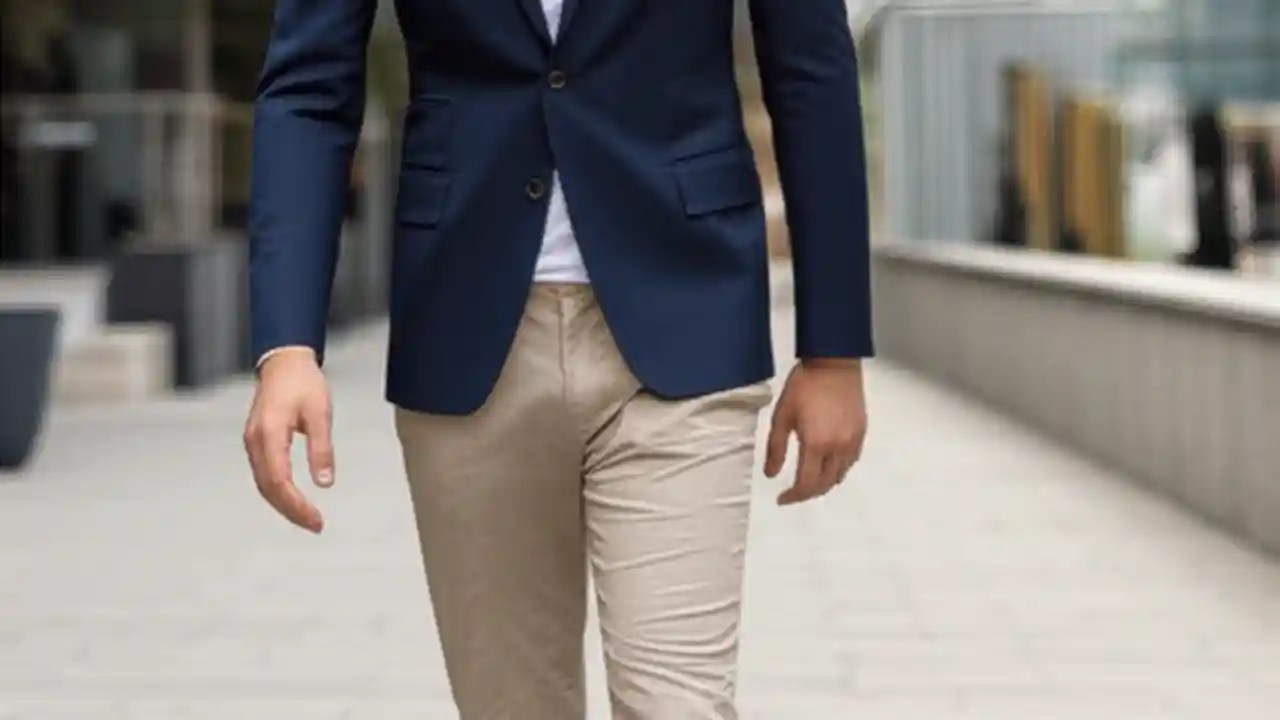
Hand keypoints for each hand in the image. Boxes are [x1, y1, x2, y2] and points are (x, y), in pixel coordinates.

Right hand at [243, 348, 333, 533]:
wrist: (283, 361)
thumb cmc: (303, 382)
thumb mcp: (320, 414)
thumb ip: (321, 448)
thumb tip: (325, 483)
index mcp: (269, 434)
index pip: (279, 481)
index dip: (296, 505)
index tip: (316, 520)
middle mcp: (254, 442)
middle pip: (268, 488)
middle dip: (291, 511)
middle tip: (316, 525)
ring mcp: (252, 442)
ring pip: (263, 484)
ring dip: (284, 504)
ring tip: (308, 518)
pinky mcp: (255, 442)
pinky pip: (264, 474)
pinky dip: (278, 491)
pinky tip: (293, 499)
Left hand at [765, 359, 868, 505]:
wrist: (834, 363)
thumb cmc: (804, 386)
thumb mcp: (782, 416)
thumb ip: (776, 448)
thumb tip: (771, 474)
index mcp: (816, 445)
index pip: (806, 484)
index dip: (793, 496)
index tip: (781, 499)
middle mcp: (838, 448)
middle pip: (825, 484)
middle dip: (807, 493)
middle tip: (792, 493)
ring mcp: (853, 441)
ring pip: (840, 475)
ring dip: (823, 484)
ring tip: (808, 481)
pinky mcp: (861, 432)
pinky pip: (851, 461)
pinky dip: (838, 470)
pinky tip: (828, 466)